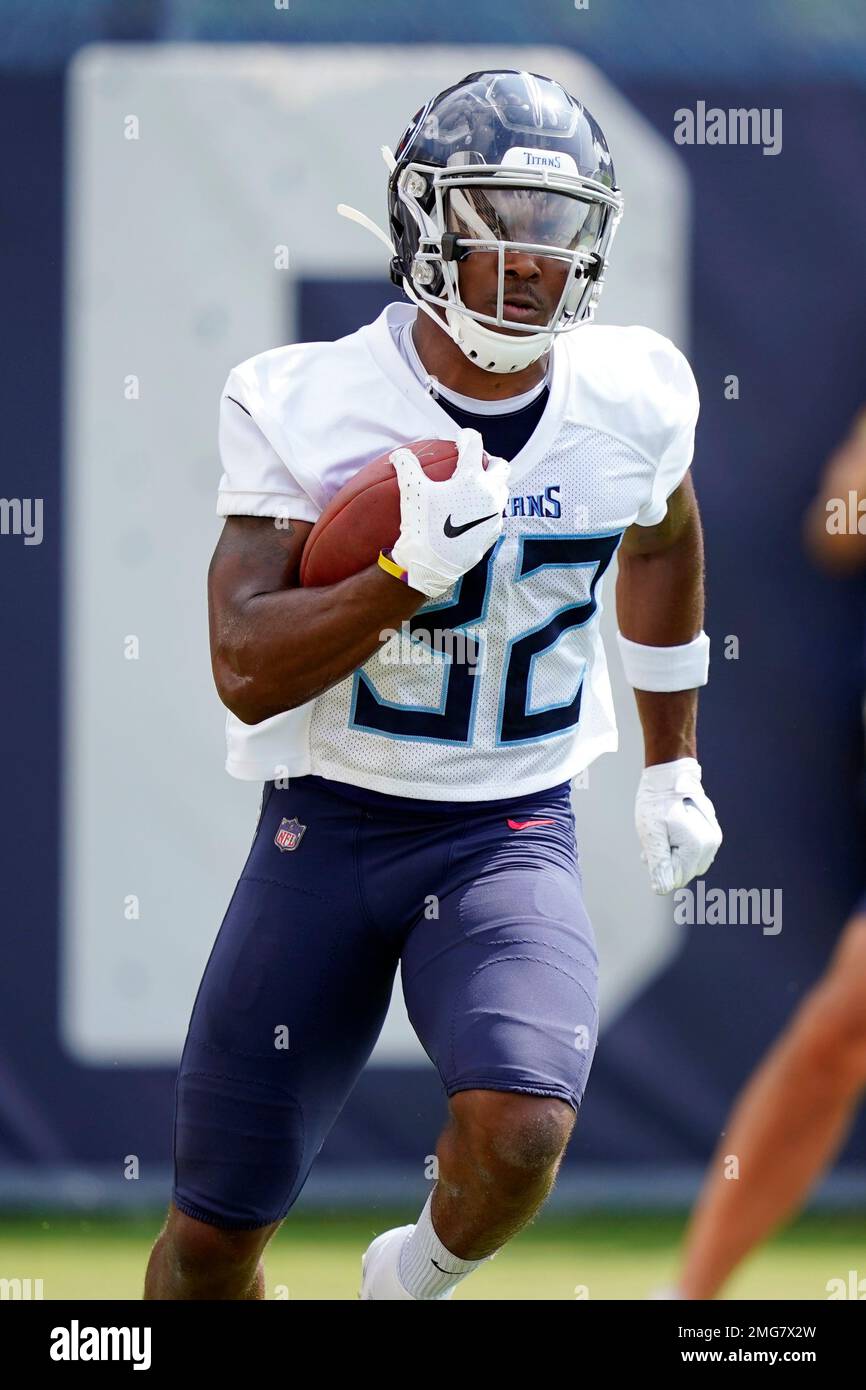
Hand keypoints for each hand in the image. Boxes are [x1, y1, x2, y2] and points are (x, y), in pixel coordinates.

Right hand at [389, 428, 509, 596]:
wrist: (431, 564)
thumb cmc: (422, 525)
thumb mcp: (411, 491)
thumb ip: (407, 466)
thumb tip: (399, 455)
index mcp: (471, 478)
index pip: (475, 446)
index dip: (466, 437)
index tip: (460, 438)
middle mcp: (489, 493)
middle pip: (501, 467)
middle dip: (490, 460)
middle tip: (476, 462)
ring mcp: (494, 515)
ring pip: (503, 490)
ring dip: (492, 483)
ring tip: (476, 486)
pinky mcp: (493, 533)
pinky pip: (496, 514)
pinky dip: (487, 507)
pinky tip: (473, 512)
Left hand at [635, 757, 721, 894]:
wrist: (669, 775)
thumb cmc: (657, 803)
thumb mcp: (651, 834)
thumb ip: (658, 864)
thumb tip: (661, 889)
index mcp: (697, 847)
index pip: (676, 878)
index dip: (659, 866)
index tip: (651, 848)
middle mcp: (711, 845)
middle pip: (684, 873)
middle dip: (666, 862)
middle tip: (655, 841)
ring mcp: (713, 840)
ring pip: (689, 864)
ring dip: (673, 856)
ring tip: (662, 835)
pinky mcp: (711, 835)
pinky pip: (694, 854)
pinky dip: (680, 849)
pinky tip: (670, 833)